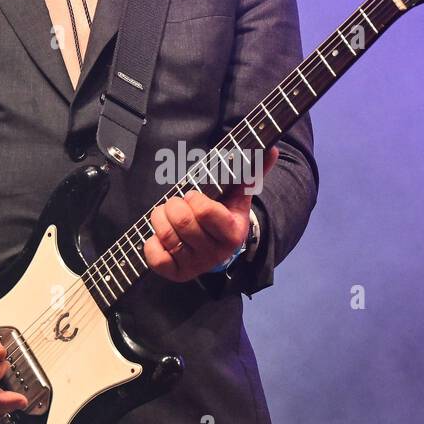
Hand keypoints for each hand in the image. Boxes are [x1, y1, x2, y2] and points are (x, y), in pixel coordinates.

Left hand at [144, 145, 277, 282]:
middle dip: (174, 204)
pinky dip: (151, 243)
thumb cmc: (225, 213)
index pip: (204, 211)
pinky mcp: (177, 274)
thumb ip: (253, 171)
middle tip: (177, 203)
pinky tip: (160, 235)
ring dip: (160, 217)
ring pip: (167, 236)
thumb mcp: (239, 194)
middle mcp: (215, 253)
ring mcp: (196, 266)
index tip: (193, 195)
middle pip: (183, 221)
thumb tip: (272, 149)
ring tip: (167, 214)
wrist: (219, 246)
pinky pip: (155, 258)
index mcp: (232, 233)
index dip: (194, 198)